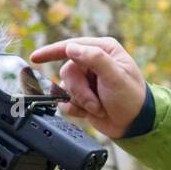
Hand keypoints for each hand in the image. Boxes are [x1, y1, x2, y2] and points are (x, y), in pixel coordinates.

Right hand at [28, 37, 146, 138]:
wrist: (134, 124)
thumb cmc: (131, 98)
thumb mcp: (116, 76)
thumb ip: (95, 59)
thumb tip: (71, 47)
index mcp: (104, 49)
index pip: (72, 46)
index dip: (52, 51)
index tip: (36, 57)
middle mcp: (93, 62)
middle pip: (67, 71)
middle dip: (80, 90)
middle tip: (97, 101)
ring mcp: (87, 80)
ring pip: (65, 87)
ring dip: (80, 101)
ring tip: (99, 107)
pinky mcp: (82, 96)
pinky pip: (65, 101)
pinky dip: (76, 109)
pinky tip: (91, 112)